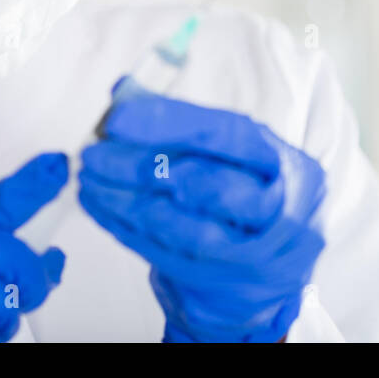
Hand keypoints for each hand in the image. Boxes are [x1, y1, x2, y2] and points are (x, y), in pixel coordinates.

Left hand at [78, 85, 326, 342]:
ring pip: (182, 227)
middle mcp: (283, 211)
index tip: (118, 118)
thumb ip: (184, 124)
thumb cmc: (245, 200)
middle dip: (140, 166)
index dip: (171, 123)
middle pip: (206, 184)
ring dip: (125, 202)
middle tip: (94, 155)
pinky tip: (99, 206)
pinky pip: (165, 254)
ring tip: (89, 180)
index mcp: (288, 165)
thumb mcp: (232, 158)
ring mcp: (257, 256)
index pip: (228, 134)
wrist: (262, 279)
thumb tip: (125, 92)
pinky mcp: (223, 285)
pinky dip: (126, 228)